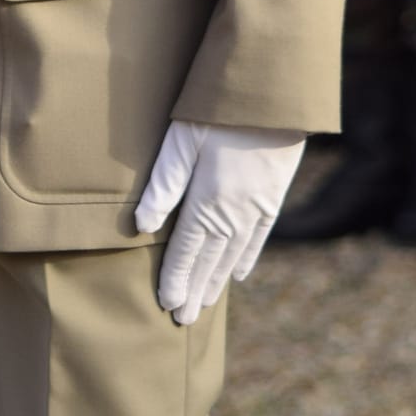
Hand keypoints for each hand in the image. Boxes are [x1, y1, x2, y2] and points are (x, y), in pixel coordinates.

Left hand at [135, 119, 306, 324]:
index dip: (175, 280)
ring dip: (217, 281)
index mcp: (208, 204)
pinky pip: (258, 237)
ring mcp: (257, 207)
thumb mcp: (182, 140)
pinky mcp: (273, 196)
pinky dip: (245, 258)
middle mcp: (234, 214)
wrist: (274, 94)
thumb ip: (163, 185)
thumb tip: (141, 227)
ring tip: (205, 304)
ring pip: (233, 255)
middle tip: (184, 320)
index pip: (186, 253)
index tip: (167, 306)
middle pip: (209, 262)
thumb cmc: (218, 111)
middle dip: (194, 292)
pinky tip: (237, 275)